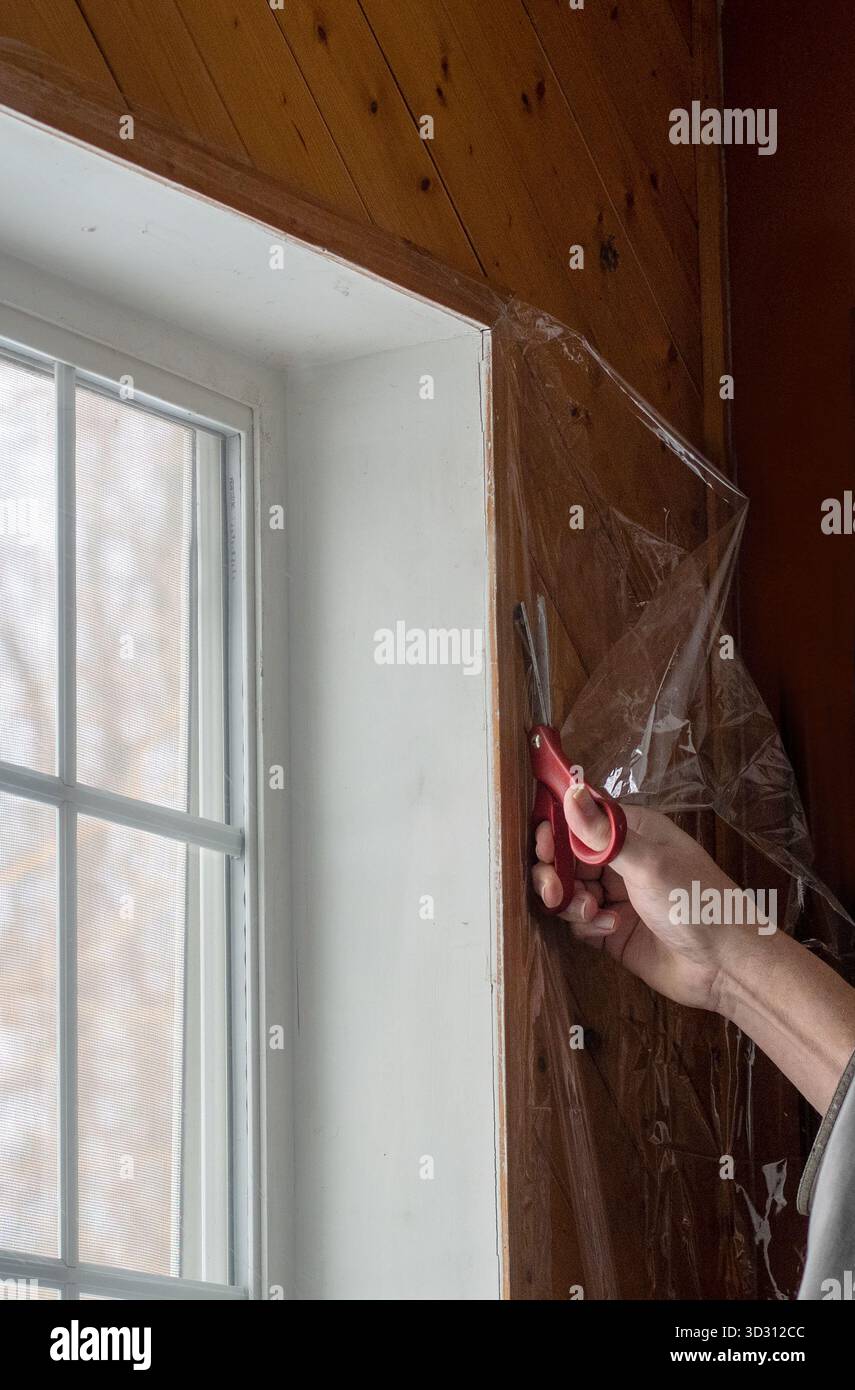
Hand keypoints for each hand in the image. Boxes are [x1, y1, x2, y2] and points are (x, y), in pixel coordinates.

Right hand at [533, 788, 744, 1012]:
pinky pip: (578, 922)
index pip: (580, 818)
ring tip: (591, 912)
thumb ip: (603, 834)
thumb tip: (571, 791)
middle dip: (554, 871)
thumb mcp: (648, 863)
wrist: (724, 965)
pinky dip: (584, 925)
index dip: (556, 829)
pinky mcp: (610, 929)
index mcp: (631, 831)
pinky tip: (609, 929)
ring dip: (570, 901)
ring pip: (567, 890)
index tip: (544, 846)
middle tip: (554, 891)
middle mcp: (620, 859)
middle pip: (565, 856)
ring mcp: (614, 895)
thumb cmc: (695, 901)